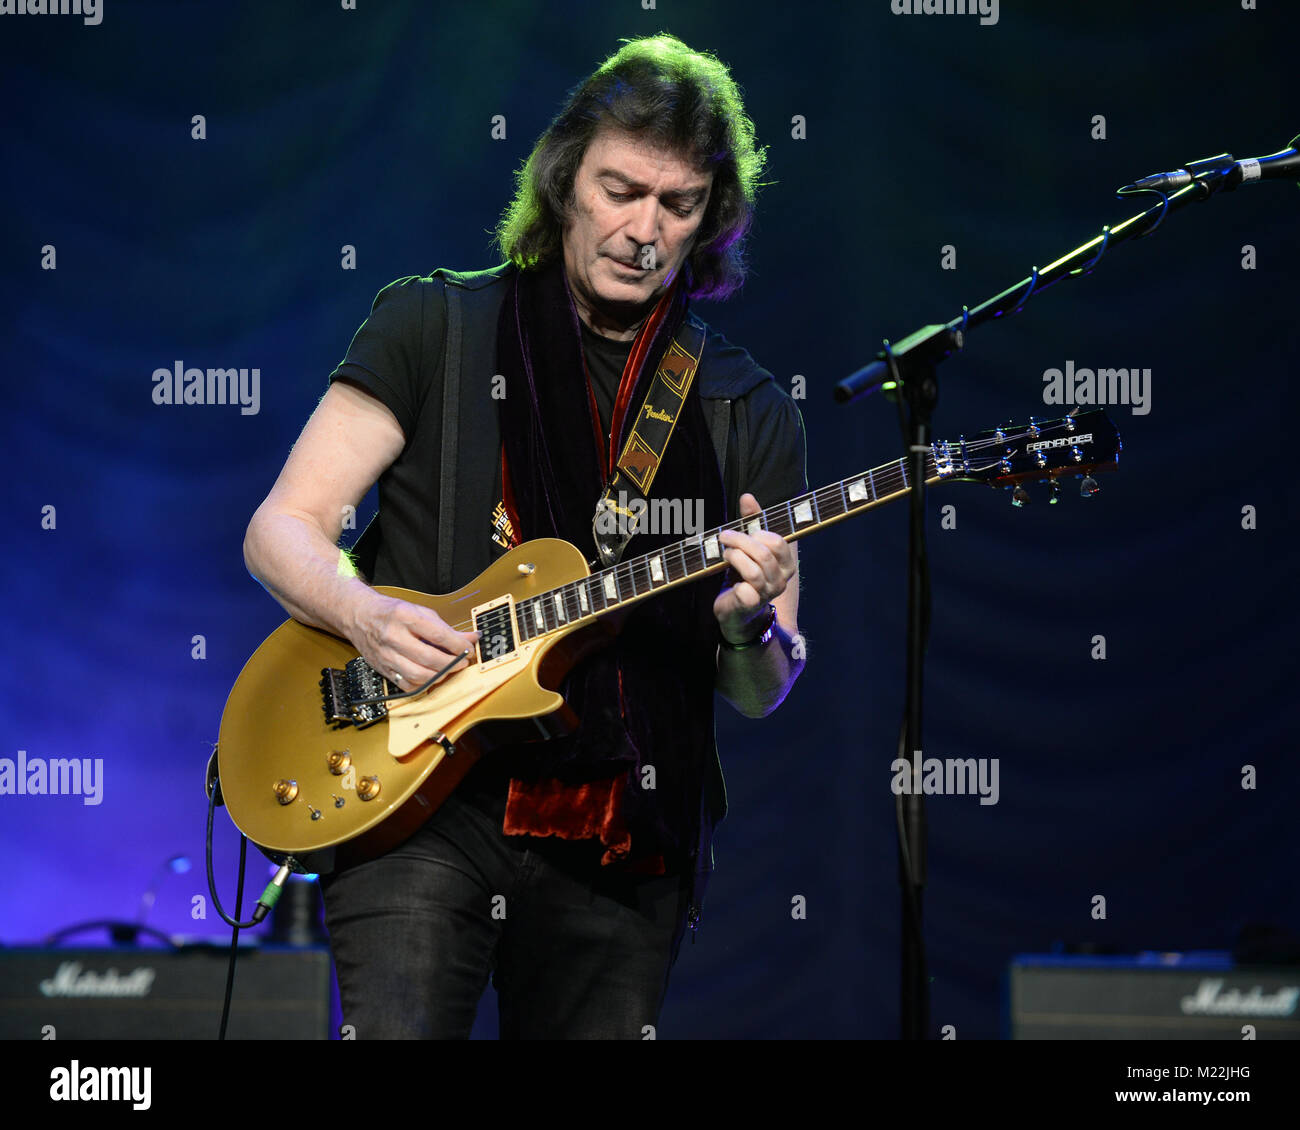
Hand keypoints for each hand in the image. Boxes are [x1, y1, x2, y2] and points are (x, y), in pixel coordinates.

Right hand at [349, 590, 478, 689]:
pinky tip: (431, 676)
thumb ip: (445, 627)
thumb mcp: (419, 611)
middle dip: (452, 663)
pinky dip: (423, 684)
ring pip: (417, 675)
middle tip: (462, 661)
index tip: (469, 648)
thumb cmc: (391, 612)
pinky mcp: (382, 668)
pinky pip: (406, 684)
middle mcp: (393, 636)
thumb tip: (470, 638)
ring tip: (448, 669)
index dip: (458, 645)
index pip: (438, 634)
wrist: (359, 615)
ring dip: (439, 676)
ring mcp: (386, 654)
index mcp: (404, 616)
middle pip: (429, 658)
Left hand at [713, 493, 796, 643]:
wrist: (736, 611)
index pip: (779, 542)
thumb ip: (751, 523)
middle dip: (741, 540)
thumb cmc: (744, 575)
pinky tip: (729, 579)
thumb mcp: (748, 546)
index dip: (759, 532)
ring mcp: (767, 594)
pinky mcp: (751, 604)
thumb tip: (747, 496)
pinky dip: (734, 581)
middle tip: (724, 536)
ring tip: (725, 553)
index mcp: (785, 564)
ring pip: (754, 569)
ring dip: (734, 556)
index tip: (743, 529)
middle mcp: (781, 579)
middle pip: (765, 552)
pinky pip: (746, 590)